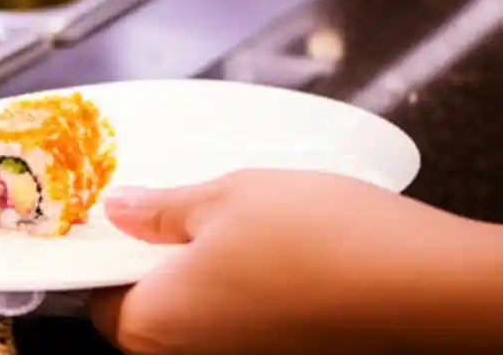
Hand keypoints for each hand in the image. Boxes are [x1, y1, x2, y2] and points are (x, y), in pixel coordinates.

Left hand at [88, 169, 502, 354]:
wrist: (421, 283)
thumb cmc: (317, 241)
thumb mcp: (222, 197)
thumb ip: (160, 208)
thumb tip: (120, 211)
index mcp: (155, 323)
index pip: (100, 303)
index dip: (106, 259)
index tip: (118, 220)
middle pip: (147, 314)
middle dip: (153, 264)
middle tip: (174, 210)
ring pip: (197, 318)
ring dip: (200, 274)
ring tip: (227, 222)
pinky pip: (240, 323)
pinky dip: (240, 290)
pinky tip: (267, 249)